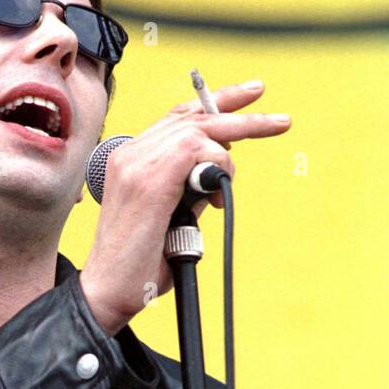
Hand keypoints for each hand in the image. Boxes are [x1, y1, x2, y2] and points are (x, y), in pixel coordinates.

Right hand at [79, 81, 290, 335]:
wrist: (108, 291)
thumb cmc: (137, 265)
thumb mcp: (169, 219)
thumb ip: (189, 192)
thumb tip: (217, 177)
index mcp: (130, 159)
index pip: (177, 117)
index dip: (215, 102)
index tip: (249, 97)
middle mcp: (131, 153)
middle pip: (194, 114)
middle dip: (242, 111)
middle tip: (280, 121)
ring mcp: (138, 162)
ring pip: (201, 131)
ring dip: (229, 156)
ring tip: (227, 190)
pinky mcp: (150, 179)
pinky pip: (199, 152)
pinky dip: (218, 171)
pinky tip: (214, 198)